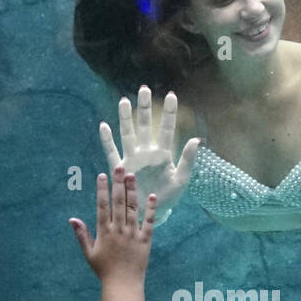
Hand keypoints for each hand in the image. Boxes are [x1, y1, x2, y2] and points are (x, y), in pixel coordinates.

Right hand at [70, 166, 155, 280]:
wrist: (123, 285)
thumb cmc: (104, 270)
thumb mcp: (89, 253)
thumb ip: (82, 235)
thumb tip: (72, 219)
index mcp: (104, 232)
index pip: (102, 206)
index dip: (102, 190)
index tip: (102, 176)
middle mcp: (118, 230)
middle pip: (118, 202)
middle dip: (118, 183)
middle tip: (119, 167)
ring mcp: (133, 234)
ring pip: (132, 209)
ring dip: (132, 191)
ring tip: (132, 175)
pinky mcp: (145, 240)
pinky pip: (149, 222)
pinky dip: (150, 209)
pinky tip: (151, 196)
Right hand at [98, 86, 198, 218]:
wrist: (152, 211)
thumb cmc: (168, 196)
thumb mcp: (182, 179)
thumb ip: (188, 160)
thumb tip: (196, 139)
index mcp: (163, 154)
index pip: (167, 129)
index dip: (169, 113)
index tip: (172, 95)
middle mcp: (147, 152)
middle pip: (145, 125)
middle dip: (145, 108)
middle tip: (144, 89)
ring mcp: (133, 159)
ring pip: (128, 134)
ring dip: (126, 119)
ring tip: (124, 101)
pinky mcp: (121, 169)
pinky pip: (112, 152)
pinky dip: (107, 140)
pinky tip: (104, 126)